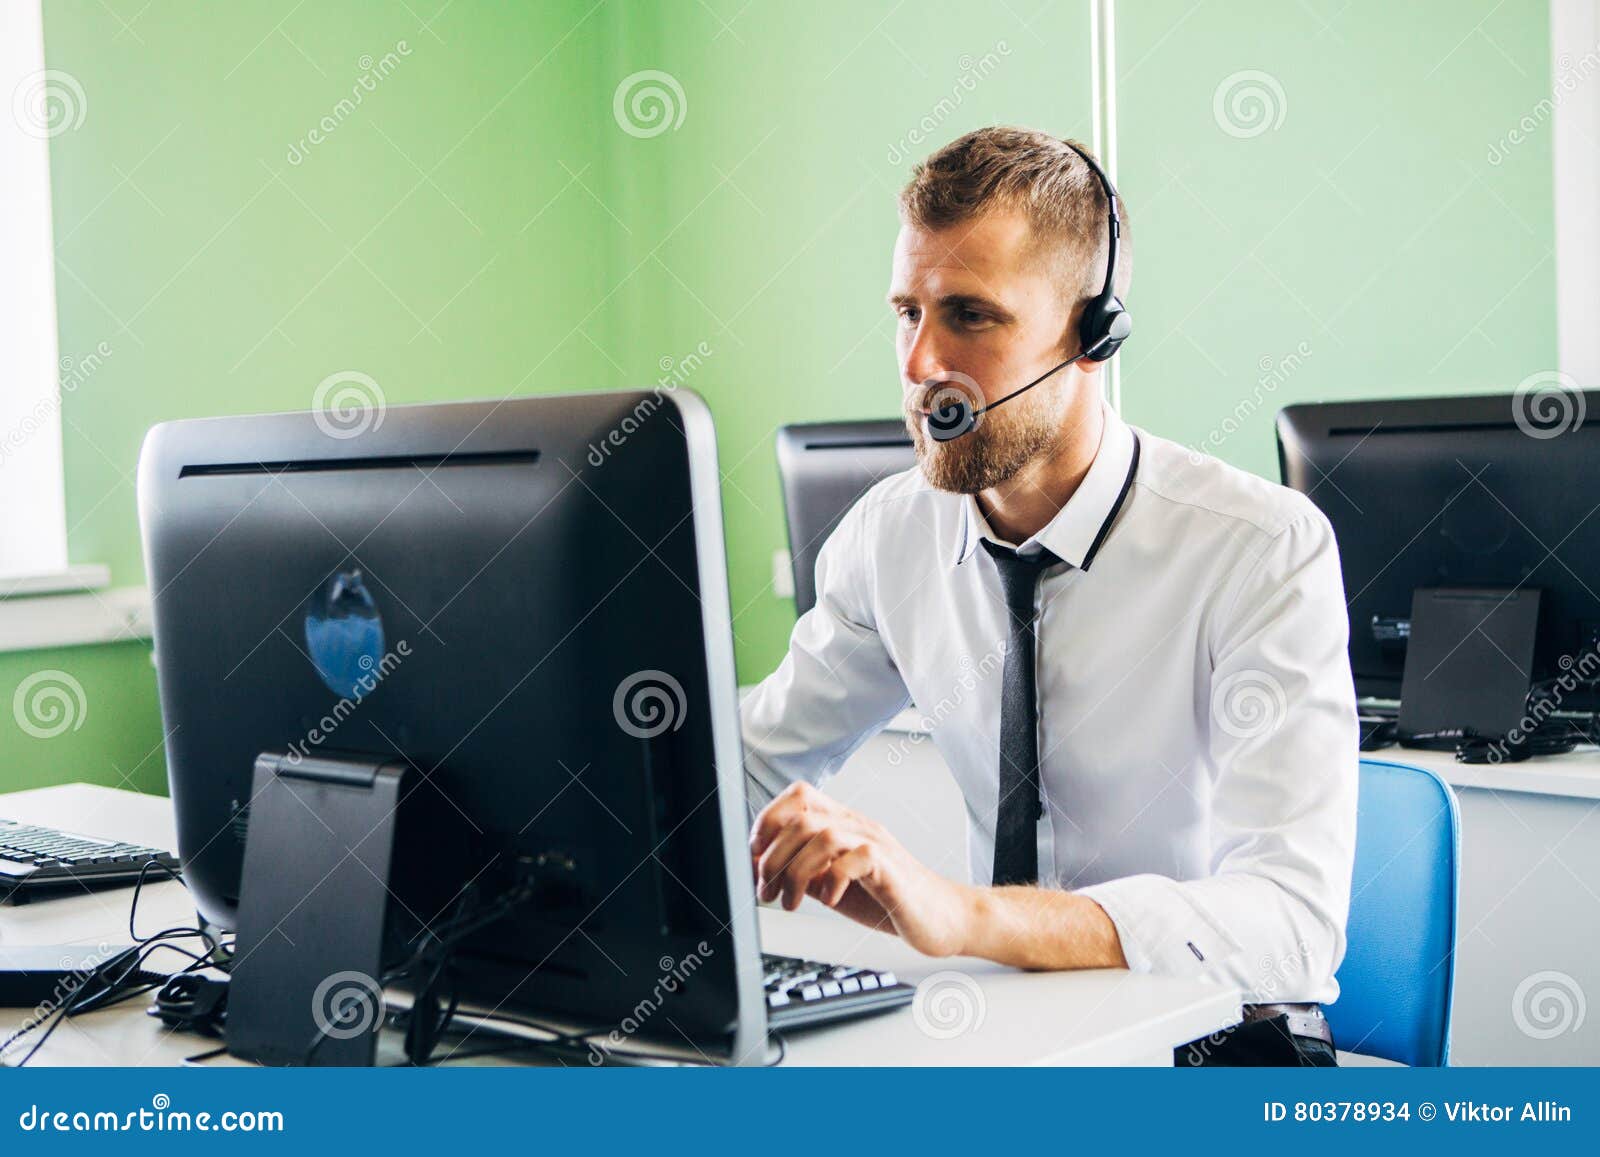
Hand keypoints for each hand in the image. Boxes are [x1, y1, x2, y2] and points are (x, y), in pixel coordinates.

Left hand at [749, 782, 973, 956]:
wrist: (941, 918)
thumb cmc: (888, 898)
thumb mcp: (833, 880)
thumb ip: (802, 869)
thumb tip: (757, 867)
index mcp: (842, 823)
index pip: (798, 795)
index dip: (767, 821)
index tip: (755, 856)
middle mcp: (857, 826)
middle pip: (801, 817)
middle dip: (772, 856)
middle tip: (767, 889)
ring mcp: (876, 844)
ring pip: (822, 835)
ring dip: (795, 872)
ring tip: (792, 901)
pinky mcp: (891, 869)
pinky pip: (856, 858)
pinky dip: (832, 881)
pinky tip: (829, 900)